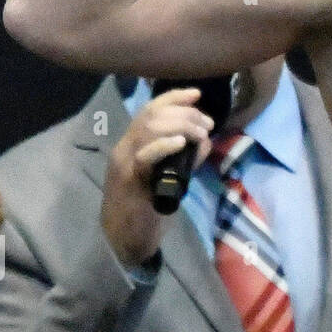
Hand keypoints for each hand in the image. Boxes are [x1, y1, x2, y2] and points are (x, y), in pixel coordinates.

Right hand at [102, 87, 214, 267]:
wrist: (124, 238)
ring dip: (180, 126)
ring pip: (148, 129)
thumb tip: (205, 139)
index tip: (197, 94)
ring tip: (199, 133)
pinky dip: (164, 145)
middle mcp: (124, 148)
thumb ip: (184, 157)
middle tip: (207, 124)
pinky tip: (180, 143)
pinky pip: (144, 156)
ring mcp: (124, 163)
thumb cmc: (146, 206)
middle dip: (185, 113)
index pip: (149, 110)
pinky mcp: (129, 181)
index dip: (174, 97)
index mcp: (131, 143)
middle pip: (152, 115)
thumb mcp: (169, 175)